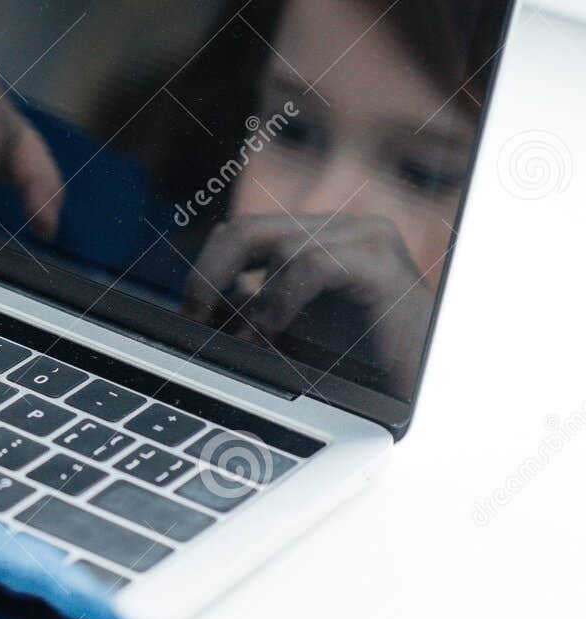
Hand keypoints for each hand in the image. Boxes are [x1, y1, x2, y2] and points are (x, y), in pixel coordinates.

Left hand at [181, 213, 432, 392]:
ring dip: (243, 301)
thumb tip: (194, 320)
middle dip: (206, 278)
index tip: (186, 321)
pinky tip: (267, 339)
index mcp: (318, 239)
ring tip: (237, 346)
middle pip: (244, 230)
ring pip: (273, 245)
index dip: (204, 274)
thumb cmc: (364, 369)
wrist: (430, 389)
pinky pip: (311, 266)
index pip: (240, 235)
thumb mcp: (291, 337)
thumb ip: (249, 319)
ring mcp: (365, 239)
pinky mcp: (382, 264)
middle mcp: (341, 229)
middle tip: (192, 325)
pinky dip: (277, 305)